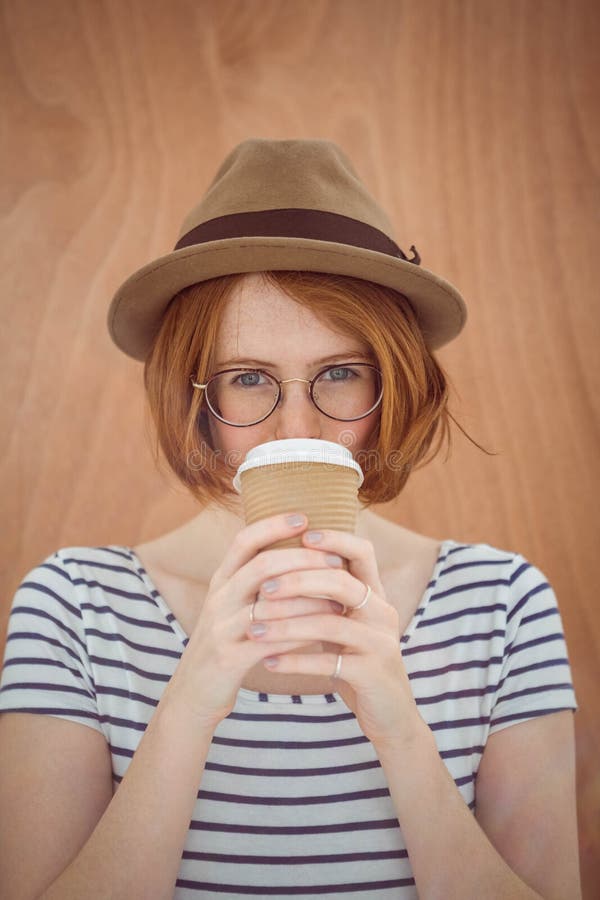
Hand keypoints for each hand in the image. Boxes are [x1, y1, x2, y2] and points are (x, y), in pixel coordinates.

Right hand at [164, 513, 347, 730]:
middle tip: (336, 559)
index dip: (273, 525)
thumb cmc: (226, 643)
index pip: (244, 540)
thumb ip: (255, 581)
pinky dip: (298, 634)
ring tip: (340, 598)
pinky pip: (270, 641)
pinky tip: (322, 633)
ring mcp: (221, 628)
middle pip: (261, 565)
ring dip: (308, 598)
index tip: (305, 517)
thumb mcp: (232, 606)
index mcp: (221, 581)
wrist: (193, 693)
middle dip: (303, 558)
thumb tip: (296, 553)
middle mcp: (219, 598)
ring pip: (269, 603)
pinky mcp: (228, 658)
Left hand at [246, 527, 422, 747]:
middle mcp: (382, 612)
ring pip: (330, 623)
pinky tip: (268, 661)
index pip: (362, 552)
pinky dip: (295, 660)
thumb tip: (283, 564)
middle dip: (298, 581)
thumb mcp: (347, 623)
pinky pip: (328, 662)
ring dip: (287, 625)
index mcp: (376, 595)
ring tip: (254, 628)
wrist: (390, 714)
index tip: (301, 535)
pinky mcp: (372, 673)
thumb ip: (327, 598)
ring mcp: (380, 643)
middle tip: (262, 588)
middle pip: (341, 583)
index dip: (334, 539)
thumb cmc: (357, 661)